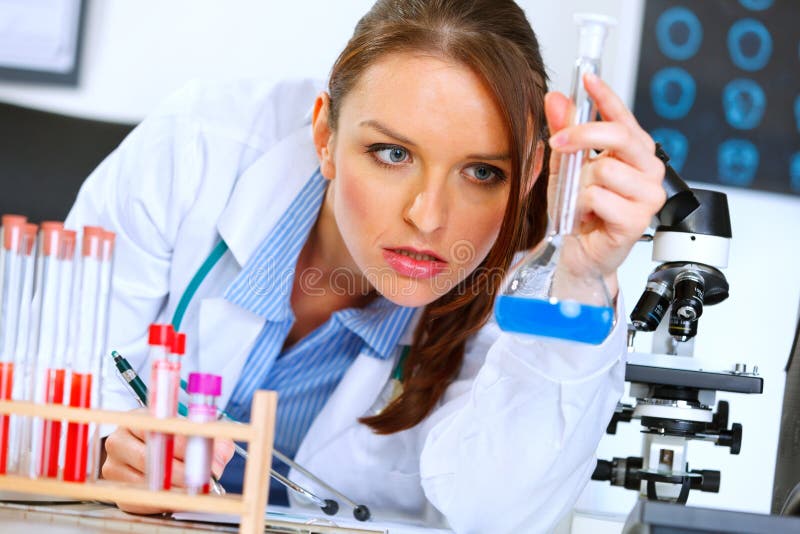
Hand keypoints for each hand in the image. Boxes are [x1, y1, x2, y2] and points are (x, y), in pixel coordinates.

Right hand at [101, 411, 235, 513]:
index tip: (205, 459)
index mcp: (139, 419)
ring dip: (173, 489)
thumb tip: (218, 458)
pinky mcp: (115, 489)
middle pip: (150, 457)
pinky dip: (162, 502)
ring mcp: (113, 465)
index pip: (160, 430)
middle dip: (181, 472)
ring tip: (194, 491)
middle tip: (201, 480)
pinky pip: (138, 500)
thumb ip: (211, 440)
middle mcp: (120, 440)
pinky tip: (180, 500)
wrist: (147, 453)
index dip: (186, 447)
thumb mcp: (196, 433)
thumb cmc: (173, 440)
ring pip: (143, 481)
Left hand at [544, 73, 665, 295]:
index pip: (623, 116)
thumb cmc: (579, 212)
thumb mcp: (564, 167)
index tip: (588, 79)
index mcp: (634, 153)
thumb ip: (563, 133)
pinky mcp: (638, 220)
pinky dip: (581, 207)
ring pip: (604, 168)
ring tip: (581, 201)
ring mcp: (648, 195)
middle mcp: (649, 170)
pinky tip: (587, 217)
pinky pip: (598, 197)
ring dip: (580, 185)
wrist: (578, 254)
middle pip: (620, 135)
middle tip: (559, 142)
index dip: (606, 96)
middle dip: (583, 134)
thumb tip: (556, 99)